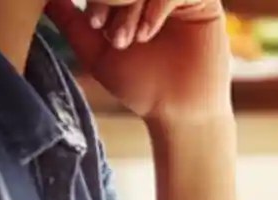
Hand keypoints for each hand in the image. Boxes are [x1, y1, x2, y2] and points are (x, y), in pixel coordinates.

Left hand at [45, 0, 231, 123]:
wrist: (179, 111)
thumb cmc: (141, 85)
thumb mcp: (95, 50)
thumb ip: (71, 21)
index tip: (94, 24)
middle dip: (114, 0)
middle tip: (114, 36)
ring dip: (133, 7)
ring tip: (130, 39)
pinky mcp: (206, 5)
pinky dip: (156, 8)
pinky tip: (148, 33)